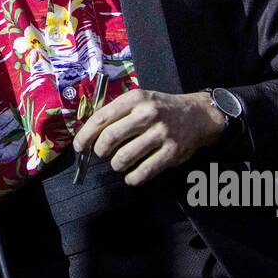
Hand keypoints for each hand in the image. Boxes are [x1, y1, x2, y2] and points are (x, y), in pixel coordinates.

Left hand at [72, 89, 226, 185]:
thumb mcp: (140, 100)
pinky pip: (144, 171)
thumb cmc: (161, 108)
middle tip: (101, 153)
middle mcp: (147, 114)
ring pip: (125, 157)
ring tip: (118, 163)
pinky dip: (133, 178)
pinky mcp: (172, 152)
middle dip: (99, 150)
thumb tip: (89, 133)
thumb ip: (117, 113)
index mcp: (135, 99)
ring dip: (116, 165)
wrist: (198, 115)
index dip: (85, 135)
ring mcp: (161, 134)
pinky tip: (131, 176)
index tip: (78, 146)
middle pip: (110, 138)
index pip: (101, 118)